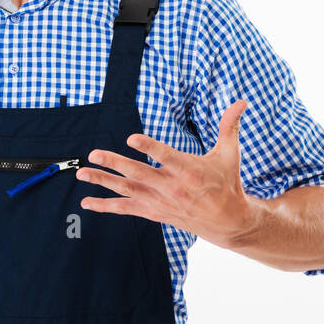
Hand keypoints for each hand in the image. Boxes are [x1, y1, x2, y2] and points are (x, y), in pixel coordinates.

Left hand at [75, 100, 255, 248]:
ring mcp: (161, 202)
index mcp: (191, 171)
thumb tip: (241, 102)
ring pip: (127, 191)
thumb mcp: (230, 154)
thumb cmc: (227, 183)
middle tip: (94, 153)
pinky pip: (126, 209)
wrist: (228, 222)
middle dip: (115, 163)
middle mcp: (173, 188)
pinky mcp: (154, 212)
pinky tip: (87, 202)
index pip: (167, 157)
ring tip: (82, 173)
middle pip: (139, 174)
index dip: (150, 147)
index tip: (132, 138)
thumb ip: (229, 126)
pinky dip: (106, 206)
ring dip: (103, 182)